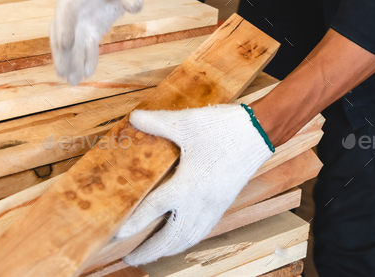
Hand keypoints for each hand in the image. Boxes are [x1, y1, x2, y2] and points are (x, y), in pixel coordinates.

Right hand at [49, 0, 151, 84]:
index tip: (65, 45)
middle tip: (62, 73)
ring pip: (74, 40)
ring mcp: (85, 14)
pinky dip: (87, 56)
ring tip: (71, 82)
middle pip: (64, 28)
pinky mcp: (95, 22)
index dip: (65, 26)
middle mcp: (78, 2)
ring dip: (72, 60)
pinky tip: (88, 73)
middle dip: (62, 51)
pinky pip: (88, 41)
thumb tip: (134, 7)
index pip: (68, 8)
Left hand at [116, 104, 273, 264]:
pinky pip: (202, 231)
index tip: (117, 235)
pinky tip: (183, 236)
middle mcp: (198, 203)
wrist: (258, 132)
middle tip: (131, 257)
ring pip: (188, 238)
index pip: (152, 211)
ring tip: (154, 253)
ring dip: (169, 249)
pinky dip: (188, 240)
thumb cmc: (222, 128)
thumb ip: (157, 122)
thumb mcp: (186, 122)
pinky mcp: (223, 203)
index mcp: (186, 185)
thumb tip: (133, 118)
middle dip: (150, 251)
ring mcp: (213, 206)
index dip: (133, 224)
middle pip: (171, 238)